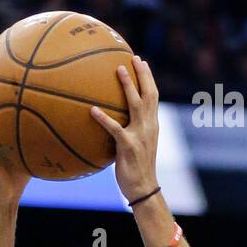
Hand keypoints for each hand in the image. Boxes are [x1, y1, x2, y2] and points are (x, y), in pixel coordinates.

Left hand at [90, 56, 158, 204]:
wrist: (143, 188)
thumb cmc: (137, 170)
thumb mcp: (139, 147)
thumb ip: (133, 131)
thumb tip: (118, 123)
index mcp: (153, 125)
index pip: (154, 96)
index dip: (149, 78)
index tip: (142, 62)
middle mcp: (149, 126)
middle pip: (149, 94)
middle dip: (142, 74)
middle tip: (133, 58)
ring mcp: (139, 135)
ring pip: (135, 104)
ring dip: (128, 86)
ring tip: (118, 70)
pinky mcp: (127, 146)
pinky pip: (114, 128)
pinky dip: (103, 118)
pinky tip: (92, 110)